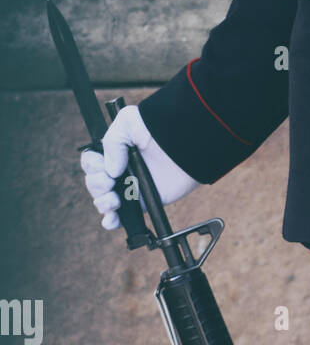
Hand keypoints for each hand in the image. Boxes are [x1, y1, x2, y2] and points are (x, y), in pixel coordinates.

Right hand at [80, 104, 200, 229]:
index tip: (103, 167)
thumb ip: (111, 142)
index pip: (90, 163)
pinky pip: (122, 218)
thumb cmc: (158, 129)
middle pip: (94, 184)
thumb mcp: (128, 123)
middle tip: (111, 181)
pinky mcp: (141, 204)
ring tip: (115, 198)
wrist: (185, 145)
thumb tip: (111, 171)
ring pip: (103, 202)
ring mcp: (129, 188)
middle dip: (97, 185)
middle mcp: (119, 171)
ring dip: (103, 202)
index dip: (92, 167)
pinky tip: (112, 219)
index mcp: (112, 152)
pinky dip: (112, 221)